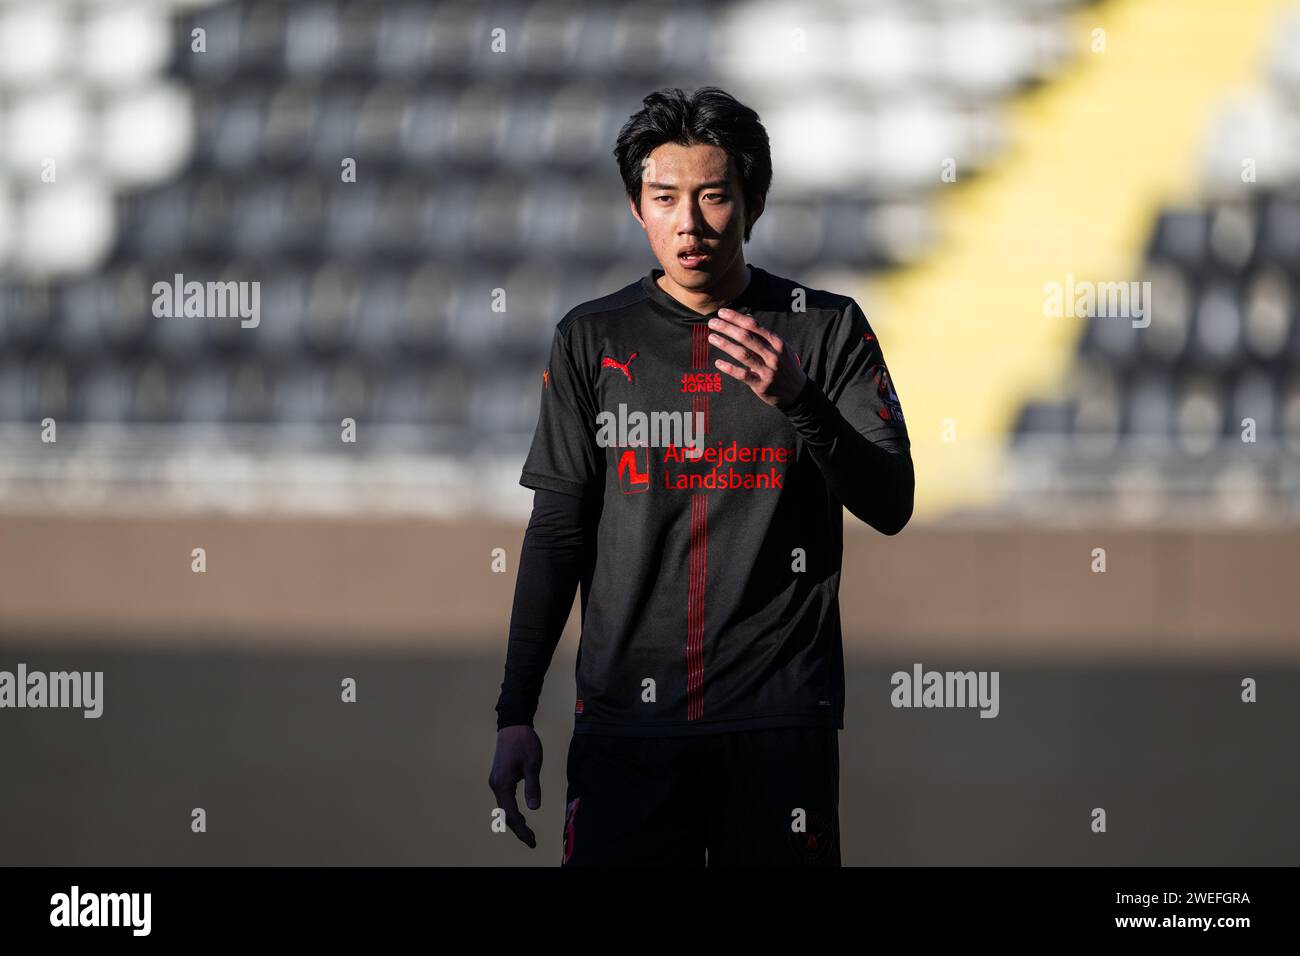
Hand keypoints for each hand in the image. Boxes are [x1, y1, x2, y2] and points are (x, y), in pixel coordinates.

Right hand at [488, 725, 542, 847]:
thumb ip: (533, 787)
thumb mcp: (533, 765)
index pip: (510, 814)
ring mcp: (496, 782)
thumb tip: (534, 808)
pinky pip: (504, 800)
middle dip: (518, 829)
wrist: (513, 726)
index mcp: (503, 784)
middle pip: (505, 814)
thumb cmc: (524, 743)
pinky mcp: (500, 778)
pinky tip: (520, 816)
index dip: (521, 829)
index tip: (531, 840)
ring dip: (515, 821)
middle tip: (531, 840)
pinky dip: (512, 811)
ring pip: (504, 808)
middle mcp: (496, 785)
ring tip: (527, 832)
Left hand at [708, 308, 806, 408]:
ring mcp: (767, 370)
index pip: (753, 326)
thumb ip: (763, 335)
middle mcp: (772, 355)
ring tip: (711, 338)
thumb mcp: (780, 347)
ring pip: (743, 354)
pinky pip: (743, 375)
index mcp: (776, 342)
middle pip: (746, 337)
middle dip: (727, 328)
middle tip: (711, 323)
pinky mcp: (761, 385)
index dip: (736, 318)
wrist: (798, 392)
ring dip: (725, 345)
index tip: (722, 312)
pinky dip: (729, 368)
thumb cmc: (785, 366)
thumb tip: (747, 318)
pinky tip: (718, 363)